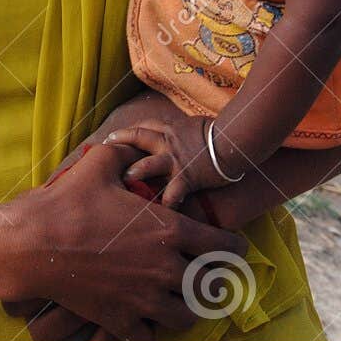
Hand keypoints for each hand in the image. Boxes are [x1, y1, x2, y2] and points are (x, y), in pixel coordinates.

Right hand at [9, 141, 247, 340]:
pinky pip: (149, 339)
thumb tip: (137, 147)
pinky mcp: (119, 319)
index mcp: (169, 231)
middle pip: (209, 287)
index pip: (224, 247)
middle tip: (205, 275)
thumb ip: (128, 154)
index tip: (231, 246)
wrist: (32, 244)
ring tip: (177, 299)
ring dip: (185, 308)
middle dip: (211, 281)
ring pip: (185, 317)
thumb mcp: (100, 164)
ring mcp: (143, 298)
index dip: (233, 246)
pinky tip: (143, 318)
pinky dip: (150, 331)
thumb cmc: (68, 202)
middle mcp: (164, 268)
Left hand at [105, 116, 229, 206]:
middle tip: (104, 148)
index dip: (127, 131)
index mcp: (170, 130)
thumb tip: (177, 133)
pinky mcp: (187, 177)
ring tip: (123, 180)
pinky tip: (158, 214)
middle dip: (121, 142)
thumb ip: (180, 131)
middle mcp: (169, 143)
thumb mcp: (195, 125)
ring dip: (135, 172)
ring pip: (149, 164)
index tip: (112, 137)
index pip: (144, 127)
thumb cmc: (220, 133)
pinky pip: (172, 193)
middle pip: (139, 138)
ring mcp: (176, 160)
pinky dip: (165, 203)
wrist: (236, 140)